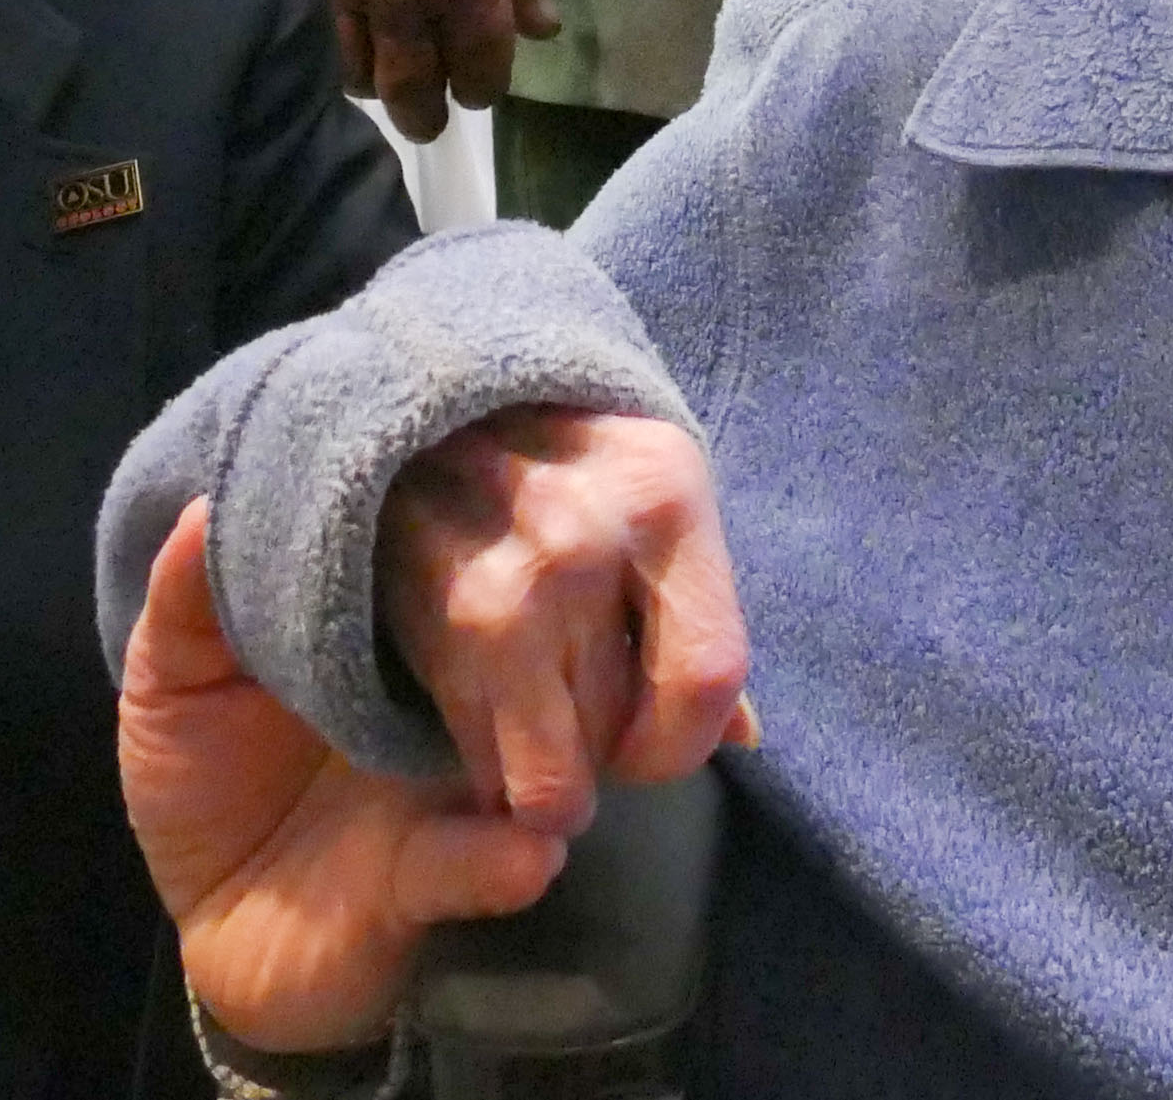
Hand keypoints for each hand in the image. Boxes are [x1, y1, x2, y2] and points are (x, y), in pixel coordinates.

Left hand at [114, 501, 571, 1056]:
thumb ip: (186, 599)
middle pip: (503, 634)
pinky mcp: (436, 876)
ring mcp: (446, 781)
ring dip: (545, 743)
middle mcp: (434, 687)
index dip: (453, 511)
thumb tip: (205, 502)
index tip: (474, 461)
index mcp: (379, 621)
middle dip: (521, 616)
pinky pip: (479, 862)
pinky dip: (498, 862)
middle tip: (541, 591)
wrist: (214, 924)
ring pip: (524, 744)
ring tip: (563, 741)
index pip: (435, 549)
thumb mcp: (170, 678)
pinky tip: (528, 855)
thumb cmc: (201, 777)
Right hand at [307, 0, 556, 135]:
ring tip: (390, 80)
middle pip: (415, 88)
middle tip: (431, 118)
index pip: (481, 66)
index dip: (483, 85)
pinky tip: (352, 51)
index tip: (478, 86)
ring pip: (361, 75)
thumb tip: (542, 30)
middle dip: (428, 114)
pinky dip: (340, 58)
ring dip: (380, 86)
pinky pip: (322, 45)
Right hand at [382, 408, 752, 831]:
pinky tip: (490, 701)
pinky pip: (476, 751)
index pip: (705, 676)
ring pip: (544, 770)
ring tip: (542, 718)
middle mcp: (581, 538)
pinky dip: (487, 756)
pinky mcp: (429, 624)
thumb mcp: (658, 495)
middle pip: (620, 733)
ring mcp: (496, 583)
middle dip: (612, 757)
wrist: (432, 403)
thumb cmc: (571, 457)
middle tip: (595, 724)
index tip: (661, 741)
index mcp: (665, 495)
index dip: (687, 741)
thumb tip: (742, 737)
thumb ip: (698, 612)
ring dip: (548, 769)